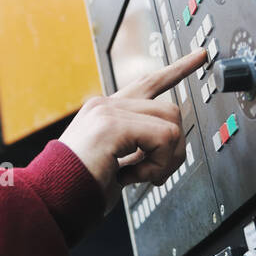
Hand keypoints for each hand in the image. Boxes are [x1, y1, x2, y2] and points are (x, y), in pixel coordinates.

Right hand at [58, 48, 205, 210]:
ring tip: (140, 176)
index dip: (177, 70)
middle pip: (170, 109)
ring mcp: (107, 111)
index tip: (200, 56)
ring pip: (171, 123)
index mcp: (106, 111)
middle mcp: (106, 105)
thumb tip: (168, 149)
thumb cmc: (80, 187)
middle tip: (155, 175)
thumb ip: (137, 149)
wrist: (55, 198)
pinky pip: (163, 139)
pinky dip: (157, 165)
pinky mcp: (112, 125)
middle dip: (174, 148)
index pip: (148, 82)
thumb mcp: (116, 163)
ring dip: (165, 159)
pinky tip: (132, 176)